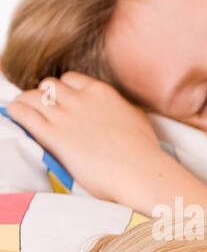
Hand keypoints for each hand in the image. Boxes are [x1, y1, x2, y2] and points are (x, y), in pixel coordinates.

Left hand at [6, 72, 169, 206]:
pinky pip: (22, 112)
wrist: (141, 172)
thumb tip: (117, 108)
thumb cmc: (145, 153)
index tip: (65, 102)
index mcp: (102, 93)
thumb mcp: (137, 118)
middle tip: (47, 112)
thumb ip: (120, 107)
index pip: (71, 79)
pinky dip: (17, 113)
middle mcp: (81, 99)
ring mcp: (65, 116)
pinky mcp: (53, 134)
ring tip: (28, 115)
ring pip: (31, 96)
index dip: (65, 91)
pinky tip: (19, 118)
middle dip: (46, 97)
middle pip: (49, 85)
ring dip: (28, 104)